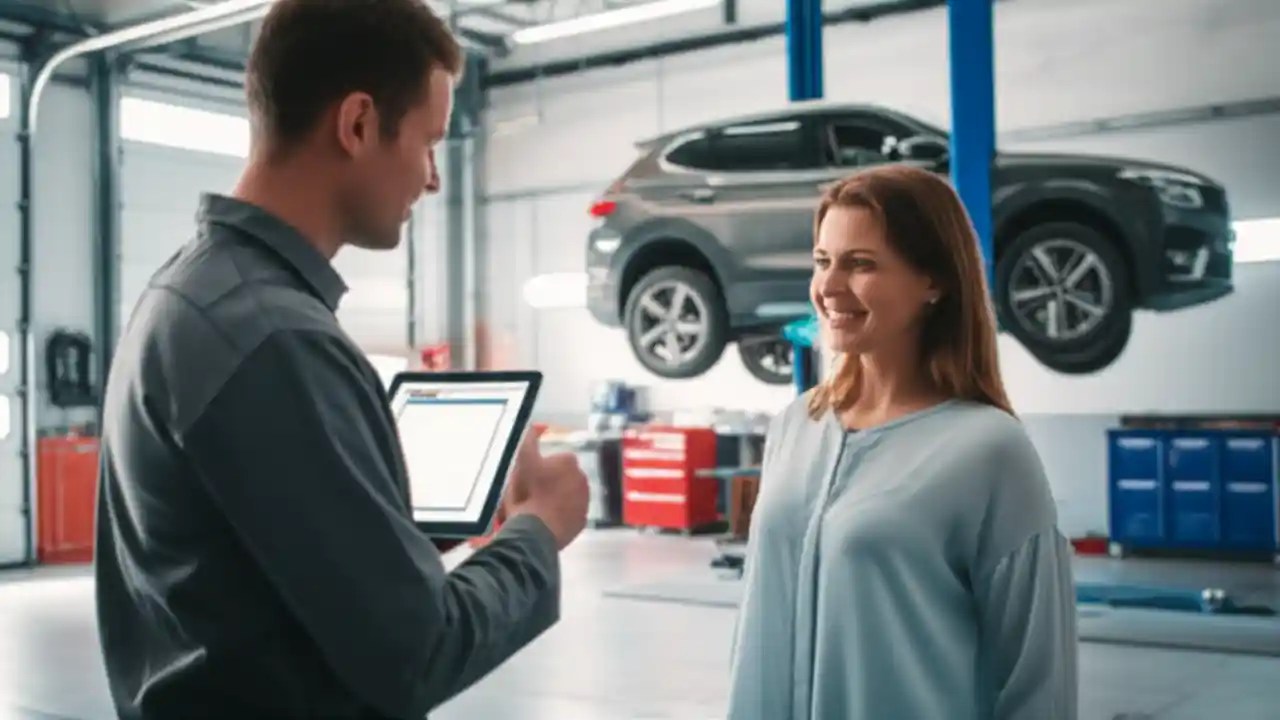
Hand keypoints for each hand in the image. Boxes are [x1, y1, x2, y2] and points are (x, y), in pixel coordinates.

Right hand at [503, 427, 588, 549]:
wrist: (536, 530)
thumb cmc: (528, 493)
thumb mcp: (523, 461)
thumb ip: (529, 441)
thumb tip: (534, 426)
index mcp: (568, 461)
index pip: (553, 460)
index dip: (539, 468)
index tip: (529, 478)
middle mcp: (582, 478)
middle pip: (562, 477)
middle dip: (550, 483)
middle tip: (531, 494)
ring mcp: (584, 501)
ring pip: (567, 495)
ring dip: (556, 498)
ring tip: (538, 509)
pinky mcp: (582, 520)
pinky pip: (570, 514)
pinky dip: (561, 515)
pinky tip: (546, 520)